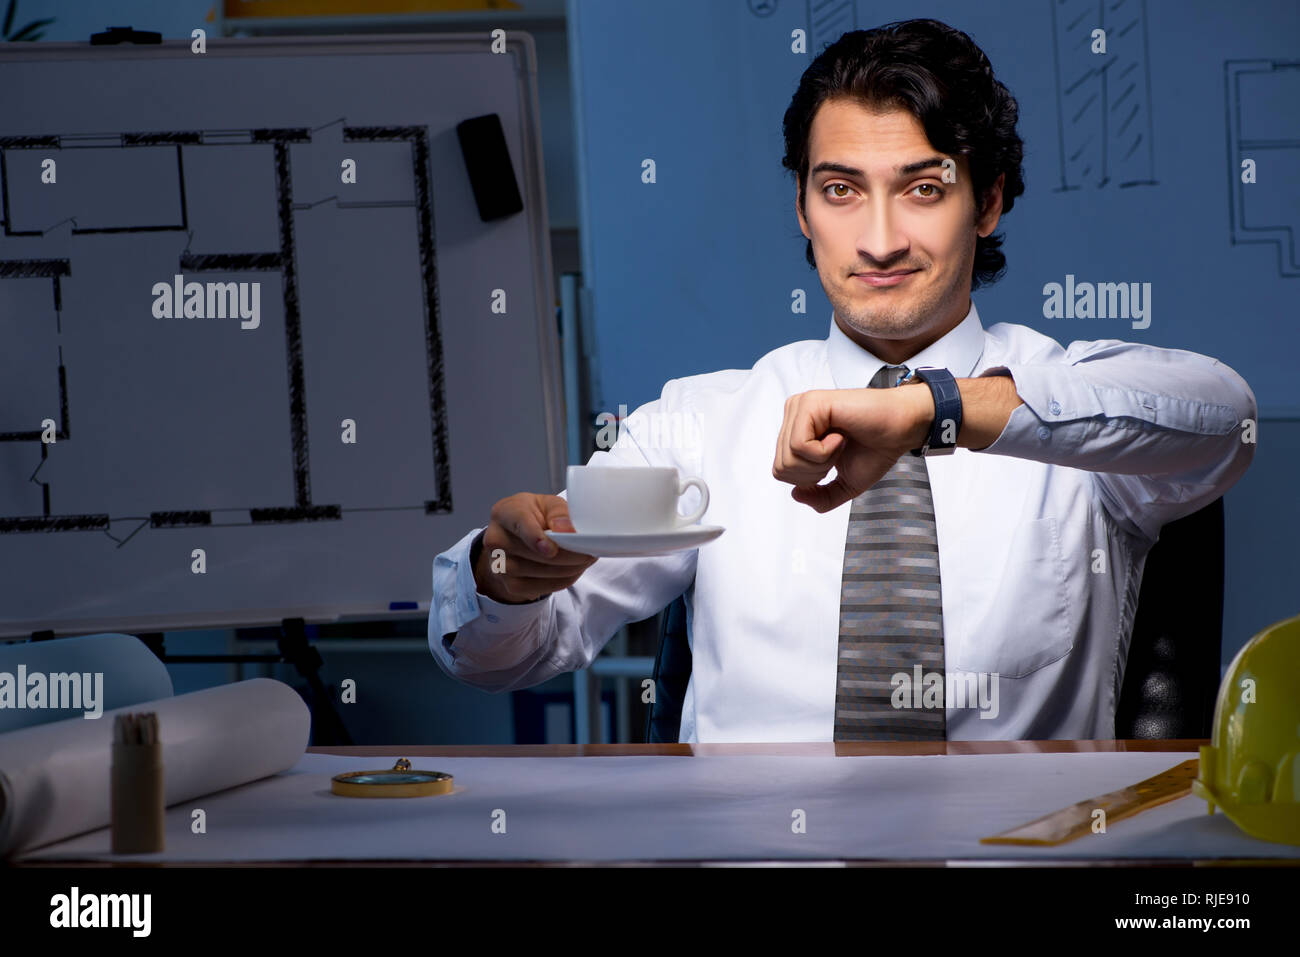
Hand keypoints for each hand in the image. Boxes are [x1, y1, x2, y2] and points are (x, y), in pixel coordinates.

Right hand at [473, 493, 597, 602]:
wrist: (516, 537)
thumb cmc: (534, 516)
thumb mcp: (548, 505)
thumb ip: (559, 513)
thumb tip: (568, 529)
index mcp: (505, 513)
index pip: (519, 524)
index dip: (536, 538)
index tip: (552, 549)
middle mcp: (496, 540)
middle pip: (533, 553)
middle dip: (567, 555)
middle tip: (589, 552)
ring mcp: (499, 565)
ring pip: (539, 573)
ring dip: (568, 569)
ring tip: (585, 560)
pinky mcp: (510, 585)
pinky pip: (541, 587)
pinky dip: (562, 580)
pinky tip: (573, 570)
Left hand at [772, 385, 931, 512]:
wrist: (902, 429)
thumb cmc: (876, 448)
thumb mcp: (845, 484)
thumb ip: (820, 497)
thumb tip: (796, 495)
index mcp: (796, 430)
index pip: (780, 471)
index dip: (810, 479)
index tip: (835, 459)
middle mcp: (794, 415)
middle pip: (781, 468)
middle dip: (815, 473)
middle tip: (839, 451)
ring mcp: (800, 407)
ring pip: (788, 458)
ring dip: (822, 461)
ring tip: (841, 442)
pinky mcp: (810, 403)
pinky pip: (799, 445)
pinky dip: (824, 451)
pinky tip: (840, 436)